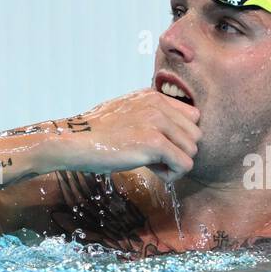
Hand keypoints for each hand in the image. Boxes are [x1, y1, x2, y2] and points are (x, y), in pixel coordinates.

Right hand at [51, 89, 200, 180]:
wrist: (74, 141)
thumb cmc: (96, 133)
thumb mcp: (127, 112)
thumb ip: (150, 115)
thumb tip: (172, 135)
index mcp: (154, 96)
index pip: (193, 117)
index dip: (180, 137)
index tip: (160, 147)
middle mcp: (159, 104)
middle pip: (196, 135)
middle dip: (180, 151)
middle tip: (157, 159)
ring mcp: (157, 122)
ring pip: (193, 150)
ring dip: (176, 164)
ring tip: (154, 165)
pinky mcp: (155, 143)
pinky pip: (185, 165)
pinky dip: (172, 175)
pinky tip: (154, 173)